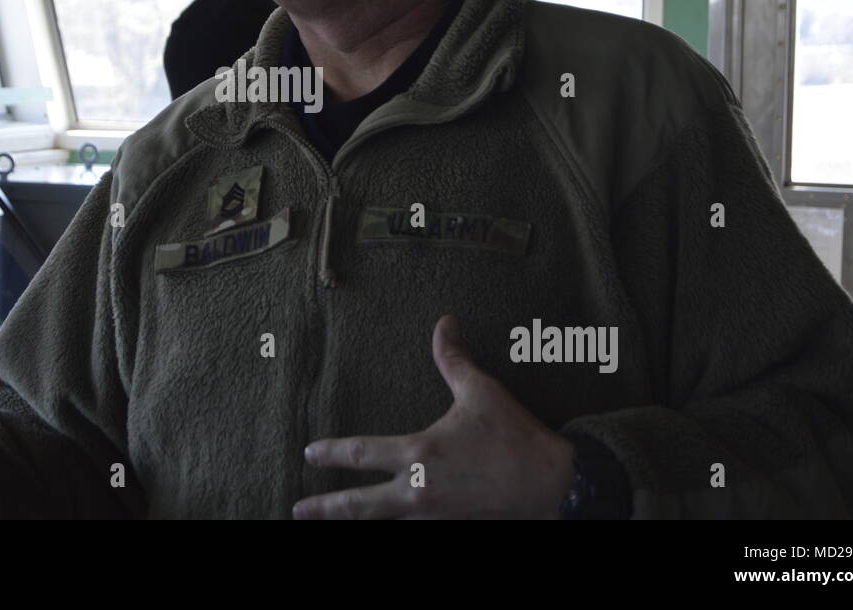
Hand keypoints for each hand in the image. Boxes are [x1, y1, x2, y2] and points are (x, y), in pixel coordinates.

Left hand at [293, 315, 573, 518]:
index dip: (333, 453)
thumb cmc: (515, 436)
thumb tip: (444, 324)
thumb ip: (454, 360)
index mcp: (419, 454)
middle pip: (360, 505)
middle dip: (326, 508)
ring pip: (384, 522)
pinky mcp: (452, 527)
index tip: (309, 453)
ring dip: (357, 521)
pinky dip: (395, 526)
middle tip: (298, 510)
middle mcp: (419, 490)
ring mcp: (434, 515)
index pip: (363, 453)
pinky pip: (414, 529)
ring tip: (333, 521)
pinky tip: (385, 524)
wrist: (553, 485)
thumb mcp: (481, 391)